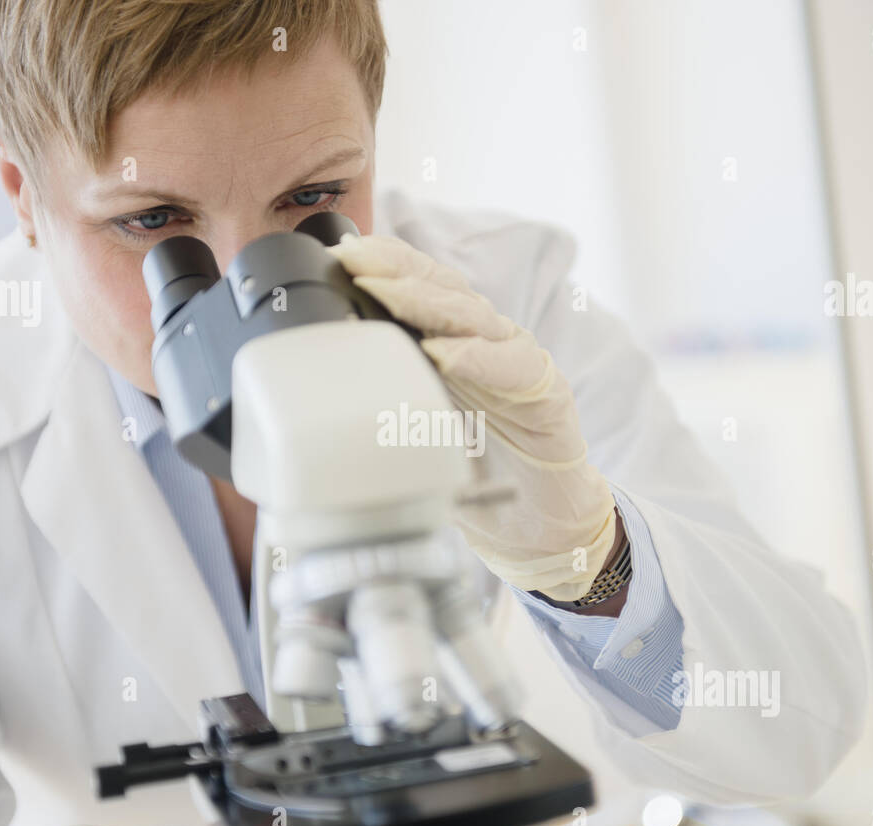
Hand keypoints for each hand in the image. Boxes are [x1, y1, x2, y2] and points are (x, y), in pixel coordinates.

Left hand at [328, 233, 616, 601]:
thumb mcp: (416, 428)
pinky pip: (516, 371)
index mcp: (458, 343)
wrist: (539, 526)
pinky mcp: (549, 400)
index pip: (423, 287)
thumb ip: (387, 396)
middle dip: (397, 271)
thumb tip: (324, 383)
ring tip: (387, 292)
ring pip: (476, 320)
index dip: (386, 264)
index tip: (341, 252)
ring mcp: (522, 367)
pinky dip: (480, 360)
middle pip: (445, 291)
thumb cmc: (478, 472)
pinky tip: (447, 354)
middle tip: (355, 261)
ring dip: (428, 304)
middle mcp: (491, 344)